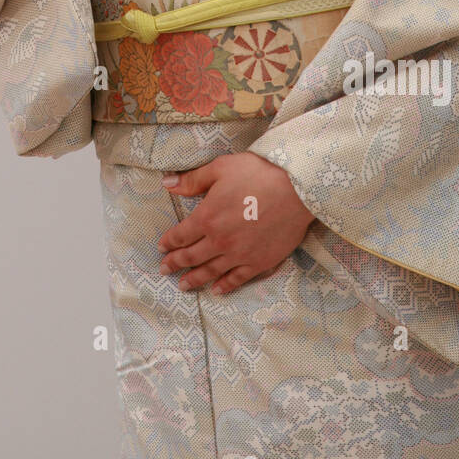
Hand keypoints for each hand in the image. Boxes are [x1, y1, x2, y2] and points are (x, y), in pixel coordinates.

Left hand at [157, 152, 314, 295]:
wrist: (296, 188)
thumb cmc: (257, 173)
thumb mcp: (220, 168)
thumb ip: (193, 180)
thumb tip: (167, 184)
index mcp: (207, 217)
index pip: (181, 234)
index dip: (169, 242)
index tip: (161, 248)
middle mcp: (219, 241)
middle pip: (192, 256)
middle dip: (175, 263)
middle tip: (164, 269)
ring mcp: (239, 255)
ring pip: (211, 271)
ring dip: (194, 279)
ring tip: (183, 285)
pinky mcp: (259, 262)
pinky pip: (237, 279)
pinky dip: (225, 286)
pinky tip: (217, 290)